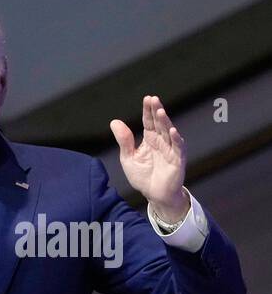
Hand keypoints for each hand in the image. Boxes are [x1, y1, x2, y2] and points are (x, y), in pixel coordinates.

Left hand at [110, 95, 188, 222]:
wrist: (154, 194)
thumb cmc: (143, 176)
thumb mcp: (128, 158)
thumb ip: (124, 140)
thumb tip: (114, 122)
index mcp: (150, 139)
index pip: (149, 121)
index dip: (148, 110)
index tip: (147, 98)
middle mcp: (162, 141)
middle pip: (159, 123)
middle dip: (157, 111)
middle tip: (154, 99)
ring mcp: (171, 149)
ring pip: (169, 132)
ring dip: (165, 121)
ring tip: (160, 111)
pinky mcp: (177, 159)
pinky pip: (178, 147)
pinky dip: (176, 139)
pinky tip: (172, 130)